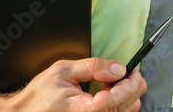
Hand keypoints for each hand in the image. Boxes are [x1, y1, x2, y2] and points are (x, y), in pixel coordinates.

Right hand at [5, 56, 146, 111]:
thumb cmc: (40, 95)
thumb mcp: (64, 70)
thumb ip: (93, 67)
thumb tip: (118, 68)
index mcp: (87, 110)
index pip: (121, 97)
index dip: (131, 81)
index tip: (131, 70)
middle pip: (131, 105)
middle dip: (132, 85)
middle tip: (123, 72)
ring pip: (128, 111)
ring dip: (126, 94)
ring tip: (110, 83)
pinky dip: (119, 102)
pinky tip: (106, 93)